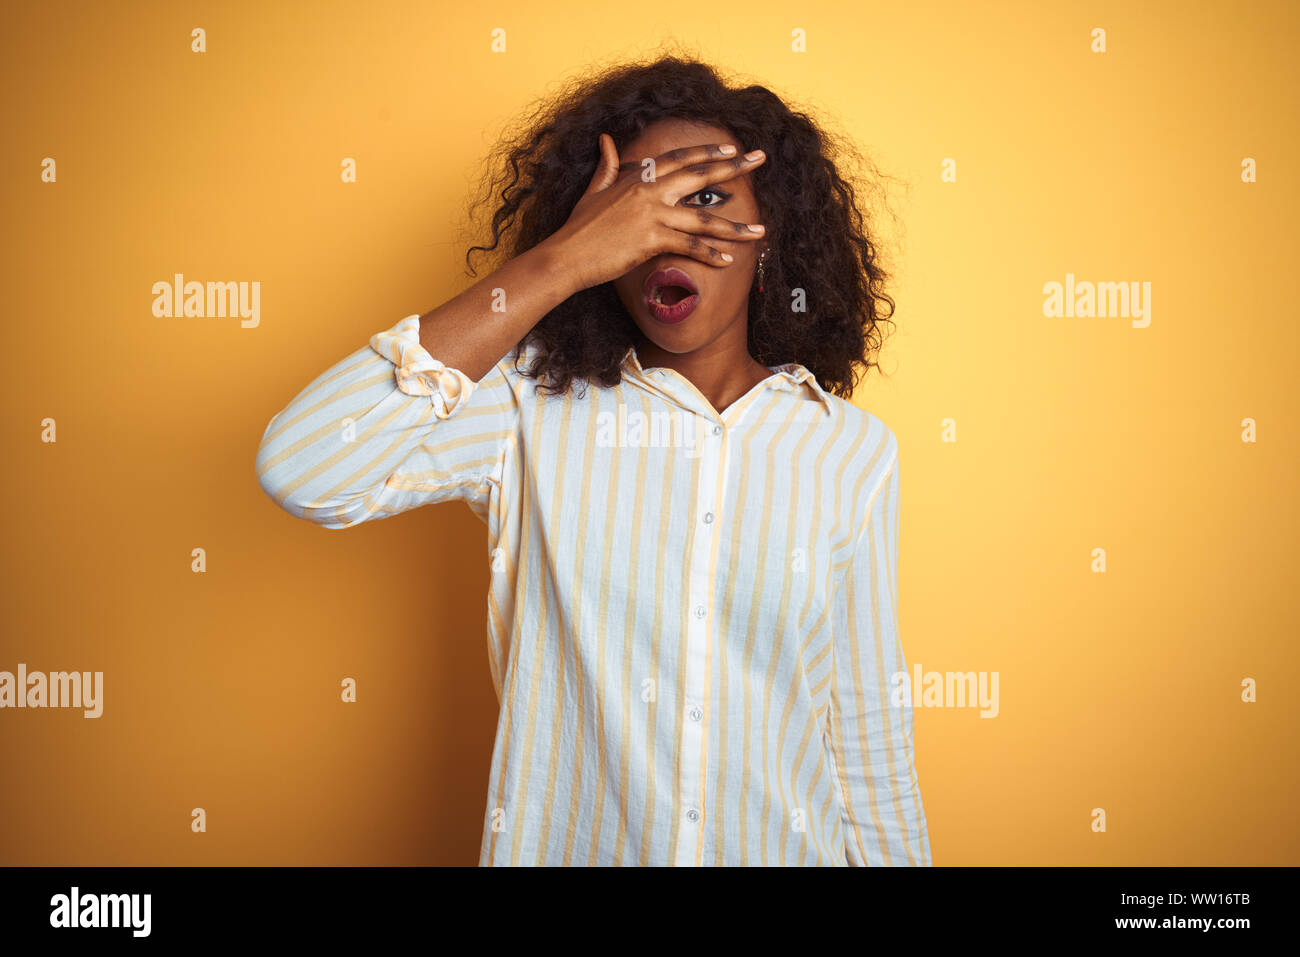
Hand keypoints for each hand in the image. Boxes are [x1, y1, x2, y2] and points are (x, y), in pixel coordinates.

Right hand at [544, 133, 766, 294]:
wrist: (565, 255)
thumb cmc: (578, 227)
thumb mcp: (593, 190)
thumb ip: (607, 166)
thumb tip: (607, 140)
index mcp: (638, 177)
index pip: (679, 158)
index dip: (706, 153)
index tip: (730, 150)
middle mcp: (650, 191)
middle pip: (700, 175)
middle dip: (734, 168)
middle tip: (760, 159)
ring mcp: (653, 215)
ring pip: (703, 218)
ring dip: (734, 226)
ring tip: (760, 231)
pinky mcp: (652, 240)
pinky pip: (689, 246)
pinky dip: (710, 254)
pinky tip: (728, 260)